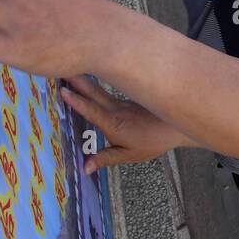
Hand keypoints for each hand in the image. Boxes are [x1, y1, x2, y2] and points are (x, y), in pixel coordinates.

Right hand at [60, 74, 197, 174]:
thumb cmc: (154, 142)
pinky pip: (108, 92)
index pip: (92, 111)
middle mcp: (117, 109)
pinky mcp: (128, 100)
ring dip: (85, 81)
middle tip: (61, 70)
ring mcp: (123, 102)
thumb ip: (106, 159)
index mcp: (114, 124)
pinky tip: (90, 82)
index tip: (63, 92)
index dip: (77, 102)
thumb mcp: (129, 156)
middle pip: (94, 93)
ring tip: (70, 72)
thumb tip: (84, 168)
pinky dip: (96, 87)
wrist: (176, 127)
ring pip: (100, 90)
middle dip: (77, 82)